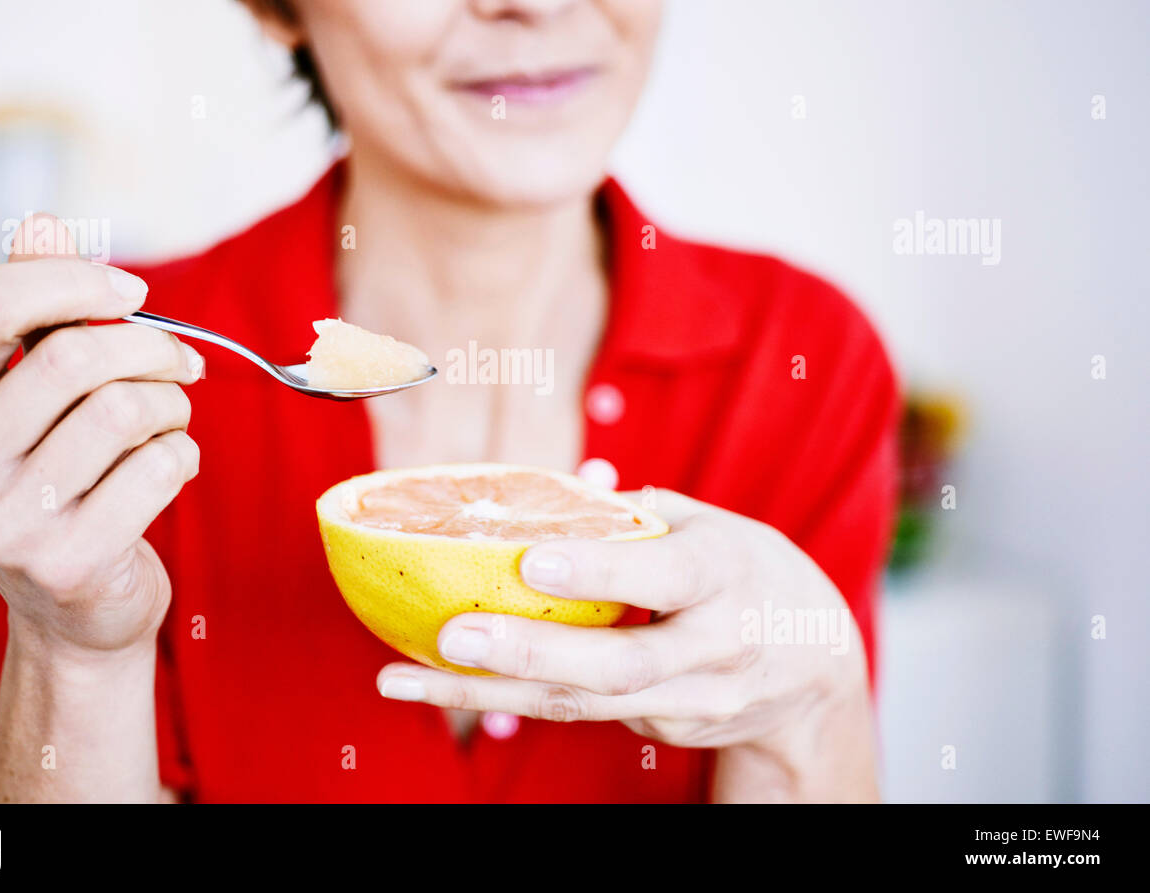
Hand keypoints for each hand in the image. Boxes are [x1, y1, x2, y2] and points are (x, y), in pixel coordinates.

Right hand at [0, 215, 203, 658]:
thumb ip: (37, 314)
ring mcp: (2, 526)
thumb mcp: (36, 400)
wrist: (79, 608)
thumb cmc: (63, 484)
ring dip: (172, 405)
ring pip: (126, 410)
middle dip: (151, 347)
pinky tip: (169, 468)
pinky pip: (158, 467)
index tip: (131, 291)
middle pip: (75, 357)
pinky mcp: (65, 564)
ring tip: (169, 421)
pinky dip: (183, 455)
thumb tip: (39, 224)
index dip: (73, 281)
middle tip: (181, 361)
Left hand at [375, 489, 879, 800]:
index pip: (663, 579)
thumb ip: (638, 514)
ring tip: (402, 677)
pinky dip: (507, 697)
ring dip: (486, 694)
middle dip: (528, 653)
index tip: (534, 561)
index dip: (601, 574)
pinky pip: (575, 710)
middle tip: (450, 635)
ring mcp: (687, 702)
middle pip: (616, 664)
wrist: (815, 668)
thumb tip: (556, 488)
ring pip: (580, 704)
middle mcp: (710, 649)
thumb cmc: (746, 571)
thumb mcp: (713, 527)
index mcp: (724, 576)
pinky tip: (443, 683)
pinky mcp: (660, 729)